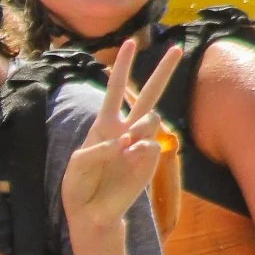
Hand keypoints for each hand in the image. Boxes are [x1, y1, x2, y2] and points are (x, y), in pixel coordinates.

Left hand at [61, 39, 182, 229]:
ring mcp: (140, 144)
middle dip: (162, 72)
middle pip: (148, 95)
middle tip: (176, 49)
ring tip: (124, 146)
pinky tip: (129, 157)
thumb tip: (128, 143)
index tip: (130, 42)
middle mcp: (126, 130)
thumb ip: (99, 149)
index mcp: (104, 124)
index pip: (116, 90)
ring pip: (151, 119)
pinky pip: (150, 146)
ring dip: (138, 128)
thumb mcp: (78, 163)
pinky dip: (138, 150)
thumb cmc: (80, 184)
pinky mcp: (149, 161)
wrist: (91, 211)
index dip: (122, 67)